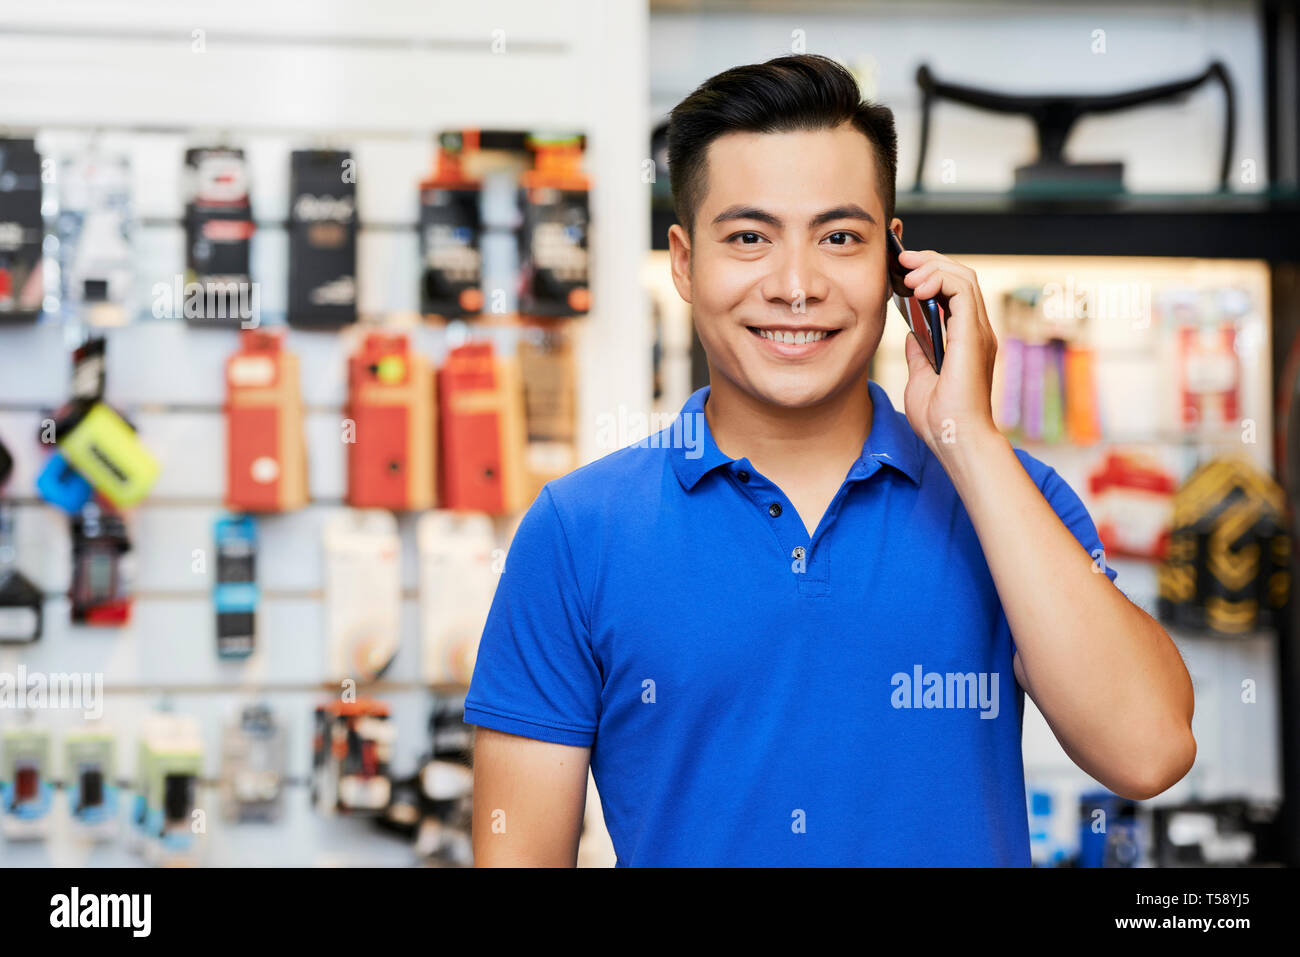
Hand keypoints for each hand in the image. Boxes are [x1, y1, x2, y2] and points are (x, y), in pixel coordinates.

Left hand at [896, 248, 999, 463]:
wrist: (955, 439)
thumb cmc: (939, 418)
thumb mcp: (920, 379)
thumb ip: (920, 354)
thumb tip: (913, 335)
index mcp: (965, 340)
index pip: (954, 292)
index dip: (930, 274)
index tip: (901, 271)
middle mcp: (977, 331)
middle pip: (960, 278)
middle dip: (930, 262)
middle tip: (902, 260)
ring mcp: (978, 332)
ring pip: (963, 278)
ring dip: (933, 267)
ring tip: (907, 271)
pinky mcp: (974, 335)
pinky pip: (963, 291)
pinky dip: (940, 280)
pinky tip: (917, 286)